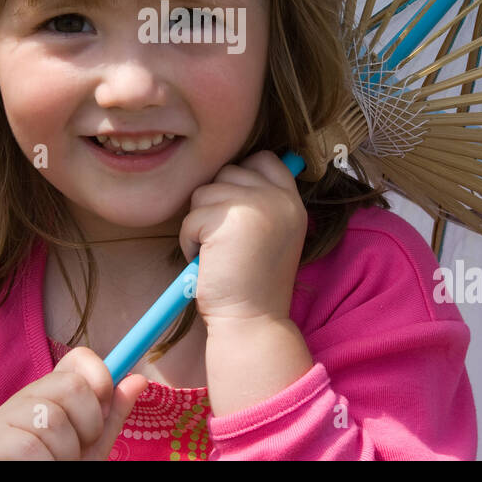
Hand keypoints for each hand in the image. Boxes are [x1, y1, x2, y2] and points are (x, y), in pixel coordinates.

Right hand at [0, 347, 148, 459]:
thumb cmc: (55, 469)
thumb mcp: (90, 446)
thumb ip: (111, 416)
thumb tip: (139, 379)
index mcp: (49, 394)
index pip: (79, 358)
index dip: (101, 379)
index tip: (101, 413)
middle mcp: (23, 398)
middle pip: (73, 386)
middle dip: (87, 426)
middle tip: (75, 451)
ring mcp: (3, 418)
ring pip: (53, 420)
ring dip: (65, 454)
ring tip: (54, 464)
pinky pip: (31, 446)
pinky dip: (46, 465)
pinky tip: (38, 469)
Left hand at [178, 149, 307, 329]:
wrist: (252, 322)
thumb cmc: (254, 285)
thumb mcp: (273, 235)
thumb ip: (263, 203)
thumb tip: (232, 173)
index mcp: (292, 202)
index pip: (266, 159)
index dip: (242, 175)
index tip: (235, 209)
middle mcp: (279, 198)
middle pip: (228, 172)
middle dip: (215, 204)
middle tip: (224, 241)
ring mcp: (255, 204)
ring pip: (204, 193)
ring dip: (199, 224)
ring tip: (216, 254)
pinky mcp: (227, 217)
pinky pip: (190, 217)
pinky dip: (189, 241)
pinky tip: (206, 263)